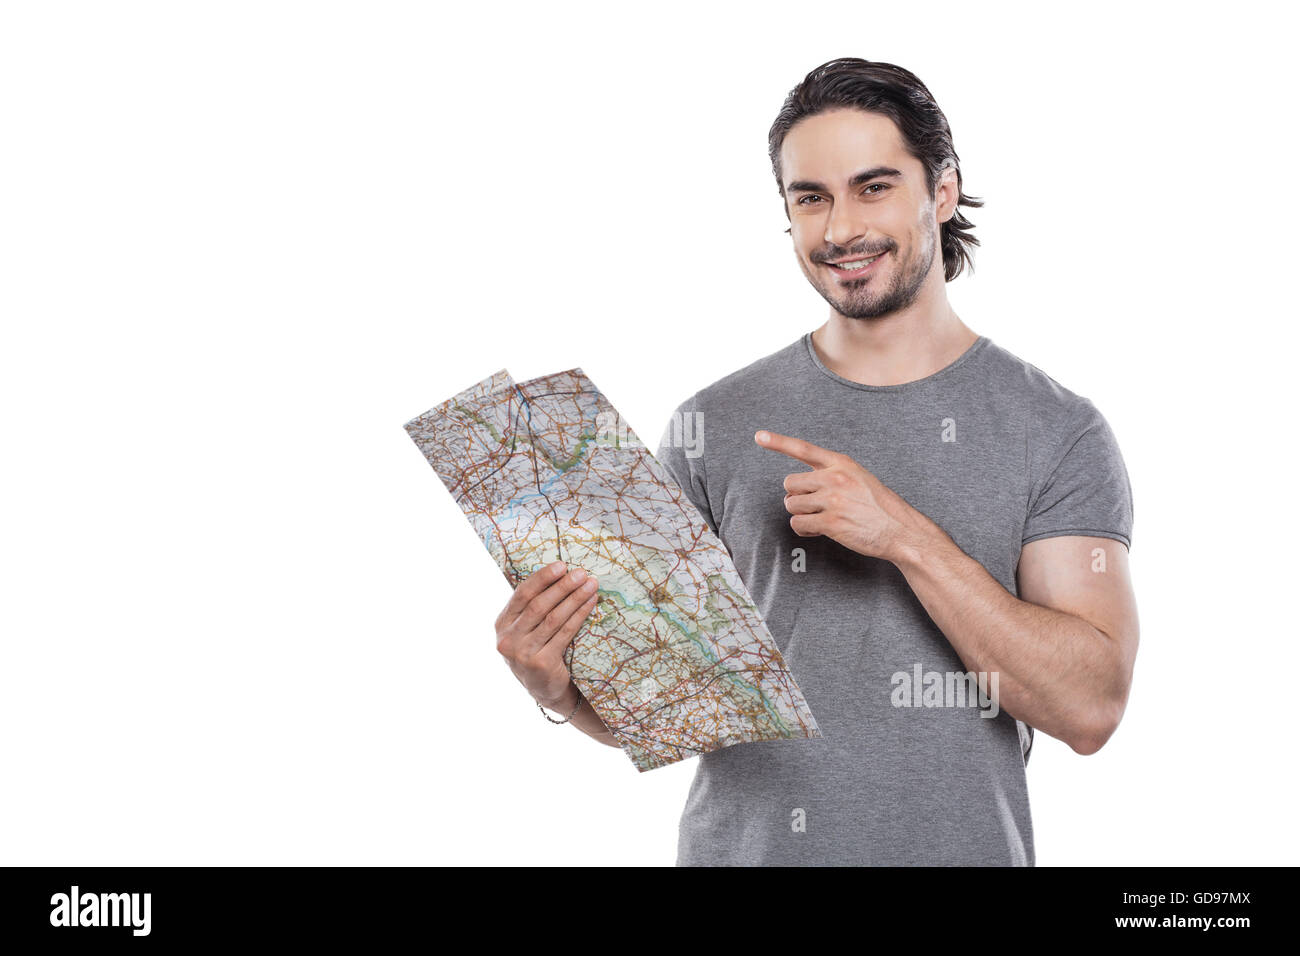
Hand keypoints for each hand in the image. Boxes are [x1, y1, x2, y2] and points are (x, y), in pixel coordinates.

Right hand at [495, 561, 600, 710]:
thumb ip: (531, 608)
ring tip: (590, 585)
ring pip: (553, 618)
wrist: (544, 688)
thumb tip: (559, 573)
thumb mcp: (525, 630)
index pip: (522, 594)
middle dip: (562, 586)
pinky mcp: (541, 664)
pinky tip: (590, 604)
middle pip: (538, 605)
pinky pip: (564, 633)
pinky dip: (579, 615)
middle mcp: (508, 639)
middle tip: (581, 573)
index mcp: (502, 624)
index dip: (542, 578)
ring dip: (574, 598)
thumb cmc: (537, 650)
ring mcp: (523, 653)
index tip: (561, 565)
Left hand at [755, 429, 922, 561]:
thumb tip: (799, 485)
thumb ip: (832, 474)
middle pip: (790, 483)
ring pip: (791, 505)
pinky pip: (798, 524)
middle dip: (797, 496)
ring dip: (800, 514)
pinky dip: (805, 530)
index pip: (804, 448)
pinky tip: (820, 530)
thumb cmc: (879, 506)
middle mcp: (834, 478)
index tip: (759, 436)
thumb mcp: (858, 477)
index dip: (778, 442)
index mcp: (841, 463)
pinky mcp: (831, 523)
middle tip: (816, 506)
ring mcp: (832, 500)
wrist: (901, 530)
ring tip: (820, 518)